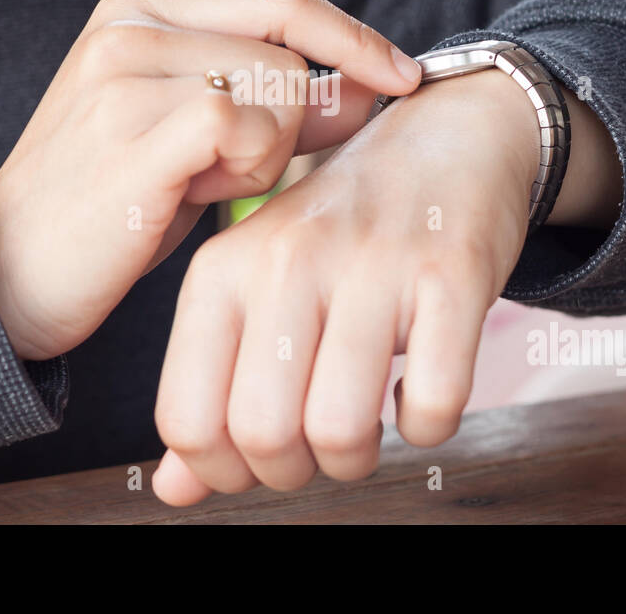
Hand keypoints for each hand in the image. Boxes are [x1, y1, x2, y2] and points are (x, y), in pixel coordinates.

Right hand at [0, 0, 422, 359]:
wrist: (9, 270)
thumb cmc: (112, 206)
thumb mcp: (200, 142)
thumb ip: (278, 105)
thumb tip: (369, 87)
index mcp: (141, 10)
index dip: (351, 36)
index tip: (403, 75)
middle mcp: (129, 24)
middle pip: (288, 50)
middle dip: (291, 123)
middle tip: (225, 172)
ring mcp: (124, 71)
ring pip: (277, 88)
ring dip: (264, 153)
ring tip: (198, 184)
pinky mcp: (129, 128)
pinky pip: (245, 124)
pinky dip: (246, 167)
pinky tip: (195, 194)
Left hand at [150, 69, 546, 504]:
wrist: (443, 137)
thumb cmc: (339, 234)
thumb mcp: (256, 291)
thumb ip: (210, 388)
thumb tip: (173, 489)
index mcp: (222, 270)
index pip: (187, 419)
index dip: (222, 470)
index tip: (260, 455)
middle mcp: (286, 261)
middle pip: (263, 434)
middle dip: (294, 472)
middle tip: (318, 444)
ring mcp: (371, 265)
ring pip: (340, 429)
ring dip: (357, 458)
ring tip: (367, 422)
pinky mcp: (451, 274)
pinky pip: (433, 405)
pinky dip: (427, 425)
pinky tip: (417, 390)